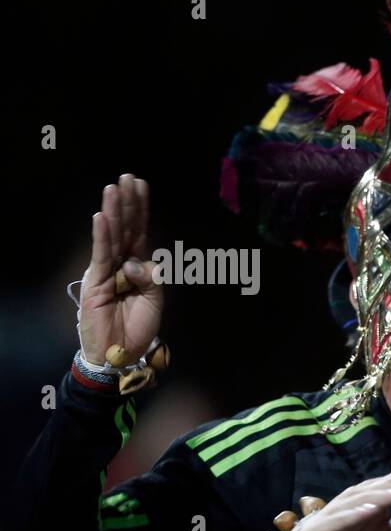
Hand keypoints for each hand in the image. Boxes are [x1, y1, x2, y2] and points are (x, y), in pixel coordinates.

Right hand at [78, 174, 161, 364]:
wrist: (121, 353)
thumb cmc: (138, 327)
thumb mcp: (155, 300)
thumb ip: (152, 278)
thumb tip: (134, 261)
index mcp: (137, 265)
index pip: (139, 231)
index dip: (140, 208)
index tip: (141, 184)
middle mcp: (120, 262)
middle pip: (125, 227)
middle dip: (127, 202)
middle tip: (127, 176)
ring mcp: (106, 270)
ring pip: (112, 236)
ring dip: (113, 212)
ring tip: (113, 189)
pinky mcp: (95, 281)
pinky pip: (100, 255)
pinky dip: (101, 237)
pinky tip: (101, 218)